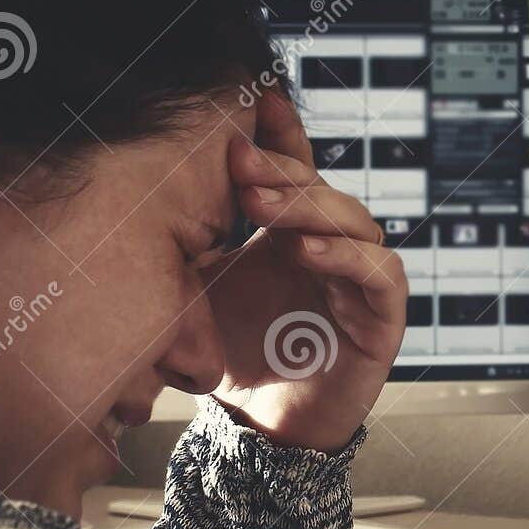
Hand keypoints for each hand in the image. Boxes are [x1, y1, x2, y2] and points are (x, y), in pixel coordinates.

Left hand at [200, 93, 406, 451]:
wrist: (260, 427)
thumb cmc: (235, 354)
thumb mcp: (199, 289)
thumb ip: (188, 242)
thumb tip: (145, 186)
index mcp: (292, 231)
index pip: (296, 170)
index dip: (283, 134)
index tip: (258, 100)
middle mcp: (332, 245)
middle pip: (321, 189)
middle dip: (281, 171)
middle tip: (240, 160)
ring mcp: (362, 278)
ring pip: (354, 221)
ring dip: (309, 207)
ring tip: (264, 203)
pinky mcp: (383, 317)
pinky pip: (379, 274)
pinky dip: (348, 256)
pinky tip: (308, 250)